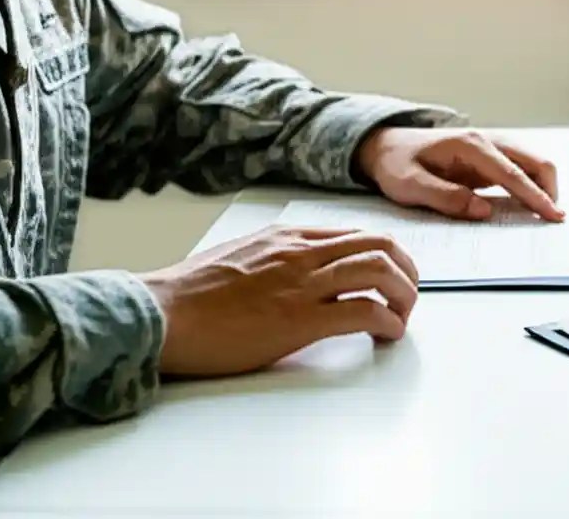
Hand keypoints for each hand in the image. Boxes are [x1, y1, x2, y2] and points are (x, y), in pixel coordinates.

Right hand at [140, 226, 418, 376]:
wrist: (160, 313)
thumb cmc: (188, 294)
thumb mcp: (238, 258)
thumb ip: (274, 260)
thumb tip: (297, 275)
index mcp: (286, 237)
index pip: (354, 234)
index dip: (383, 254)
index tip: (390, 273)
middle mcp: (300, 253)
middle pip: (378, 244)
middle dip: (405, 269)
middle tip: (408, 294)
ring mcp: (301, 284)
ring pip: (379, 271)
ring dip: (404, 294)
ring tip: (403, 315)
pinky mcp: (299, 320)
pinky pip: (363, 311)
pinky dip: (387, 322)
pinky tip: (387, 334)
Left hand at [356, 128, 563, 221]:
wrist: (386, 146)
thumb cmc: (395, 165)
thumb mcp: (409, 185)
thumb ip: (444, 197)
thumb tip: (483, 210)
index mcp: (469, 146)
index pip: (512, 173)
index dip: (535, 195)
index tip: (553, 215)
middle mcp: (485, 141)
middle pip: (534, 161)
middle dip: (549, 189)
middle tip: (552, 220)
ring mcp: (489, 148)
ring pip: (532, 164)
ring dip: (543, 187)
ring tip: (544, 216)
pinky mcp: (489, 159)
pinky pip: (520, 170)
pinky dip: (531, 185)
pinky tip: (529, 206)